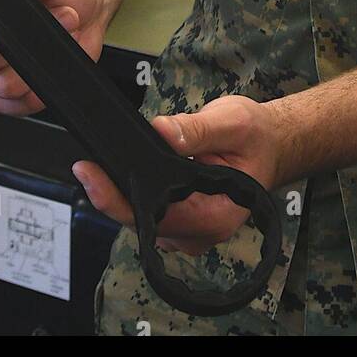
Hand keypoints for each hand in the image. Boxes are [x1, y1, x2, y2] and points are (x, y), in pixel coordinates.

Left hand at [73, 94, 283, 253]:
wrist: (271, 145)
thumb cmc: (256, 137)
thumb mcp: (232, 122)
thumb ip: (197, 129)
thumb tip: (161, 131)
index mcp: (213, 217)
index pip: (154, 215)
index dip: (117, 197)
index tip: (90, 173)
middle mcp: (198, 233)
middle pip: (140, 221)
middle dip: (112, 193)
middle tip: (86, 165)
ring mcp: (188, 232)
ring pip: (141, 219)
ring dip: (121, 193)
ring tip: (99, 165)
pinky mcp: (180, 221)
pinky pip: (149, 212)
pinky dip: (134, 192)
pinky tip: (121, 171)